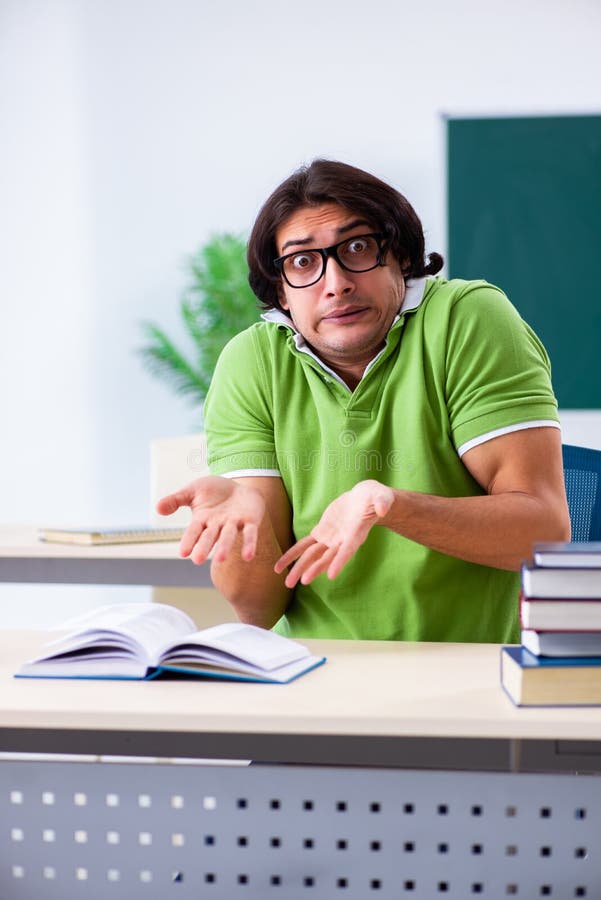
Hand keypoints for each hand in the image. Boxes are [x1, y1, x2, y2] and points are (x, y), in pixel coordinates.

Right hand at [156, 475, 266, 564]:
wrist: (238, 486)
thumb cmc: (213, 491)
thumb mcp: (193, 490)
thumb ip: (175, 500)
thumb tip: (157, 508)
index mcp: (202, 519)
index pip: (193, 531)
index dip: (188, 541)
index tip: (183, 553)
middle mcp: (217, 525)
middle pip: (209, 537)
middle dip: (204, 547)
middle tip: (197, 560)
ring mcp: (233, 524)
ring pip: (228, 536)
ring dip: (224, 547)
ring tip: (220, 559)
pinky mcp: (250, 521)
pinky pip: (250, 533)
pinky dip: (249, 544)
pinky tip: (249, 556)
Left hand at [274, 479, 394, 587]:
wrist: (365, 500)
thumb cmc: (376, 498)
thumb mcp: (381, 496)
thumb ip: (382, 502)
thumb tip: (383, 508)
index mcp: (356, 534)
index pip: (347, 550)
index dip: (340, 561)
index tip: (331, 575)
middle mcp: (342, 541)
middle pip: (327, 558)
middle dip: (314, 569)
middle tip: (302, 582)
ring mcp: (330, 539)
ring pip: (312, 555)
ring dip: (299, 568)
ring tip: (286, 582)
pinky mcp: (321, 532)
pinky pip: (304, 545)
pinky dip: (292, 554)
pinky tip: (280, 565)